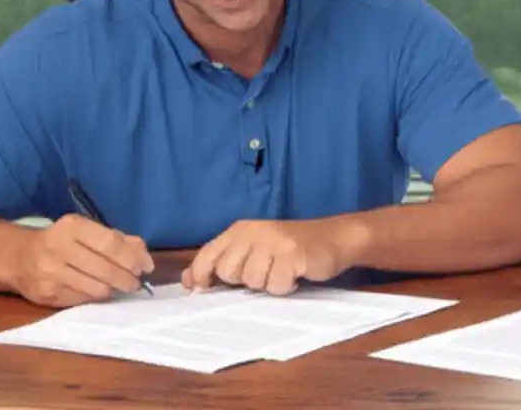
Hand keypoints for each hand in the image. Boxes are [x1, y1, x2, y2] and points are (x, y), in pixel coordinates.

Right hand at [10, 213, 153, 307]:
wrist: (19, 257)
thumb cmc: (63, 241)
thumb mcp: (88, 231)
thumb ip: (120, 240)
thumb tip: (146, 260)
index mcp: (72, 226)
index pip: (110, 243)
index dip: (132, 258)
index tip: (146, 268)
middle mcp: (58, 247)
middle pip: (105, 269)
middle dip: (127, 279)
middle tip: (136, 283)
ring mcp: (50, 272)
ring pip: (96, 288)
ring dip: (113, 290)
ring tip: (118, 287)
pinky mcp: (46, 294)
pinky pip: (82, 299)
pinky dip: (95, 296)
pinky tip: (97, 290)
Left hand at [183, 218, 367, 294]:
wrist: (334, 238)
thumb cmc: (289, 248)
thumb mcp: (253, 249)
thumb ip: (222, 262)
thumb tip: (187, 281)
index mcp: (240, 230)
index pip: (207, 256)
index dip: (201, 277)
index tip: (205, 290)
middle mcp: (254, 232)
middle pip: (228, 273)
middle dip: (243, 281)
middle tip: (264, 272)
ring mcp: (274, 242)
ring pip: (253, 282)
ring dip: (267, 285)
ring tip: (281, 272)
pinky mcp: (294, 255)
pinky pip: (276, 286)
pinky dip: (286, 287)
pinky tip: (295, 276)